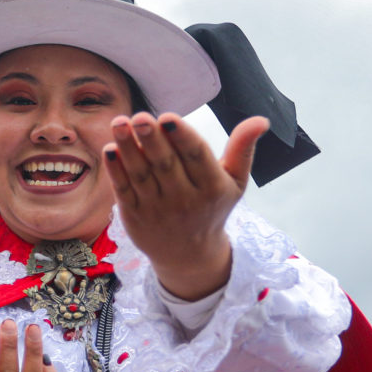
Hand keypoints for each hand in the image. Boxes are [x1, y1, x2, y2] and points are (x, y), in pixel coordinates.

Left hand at [103, 112, 266, 300]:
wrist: (189, 255)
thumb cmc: (212, 207)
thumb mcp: (235, 182)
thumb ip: (243, 149)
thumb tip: (261, 119)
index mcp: (211, 188)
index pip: (196, 157)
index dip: (181, 137)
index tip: (168, 117)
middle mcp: (184, 199)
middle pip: (165, 164)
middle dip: (152, 139)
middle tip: (140, 116)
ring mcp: (157, 209)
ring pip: (141, 175)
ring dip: (128, 149)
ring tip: (119, 123)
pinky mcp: (134, 216)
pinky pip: (123, 190)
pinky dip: (115, 171)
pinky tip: (109, 150)